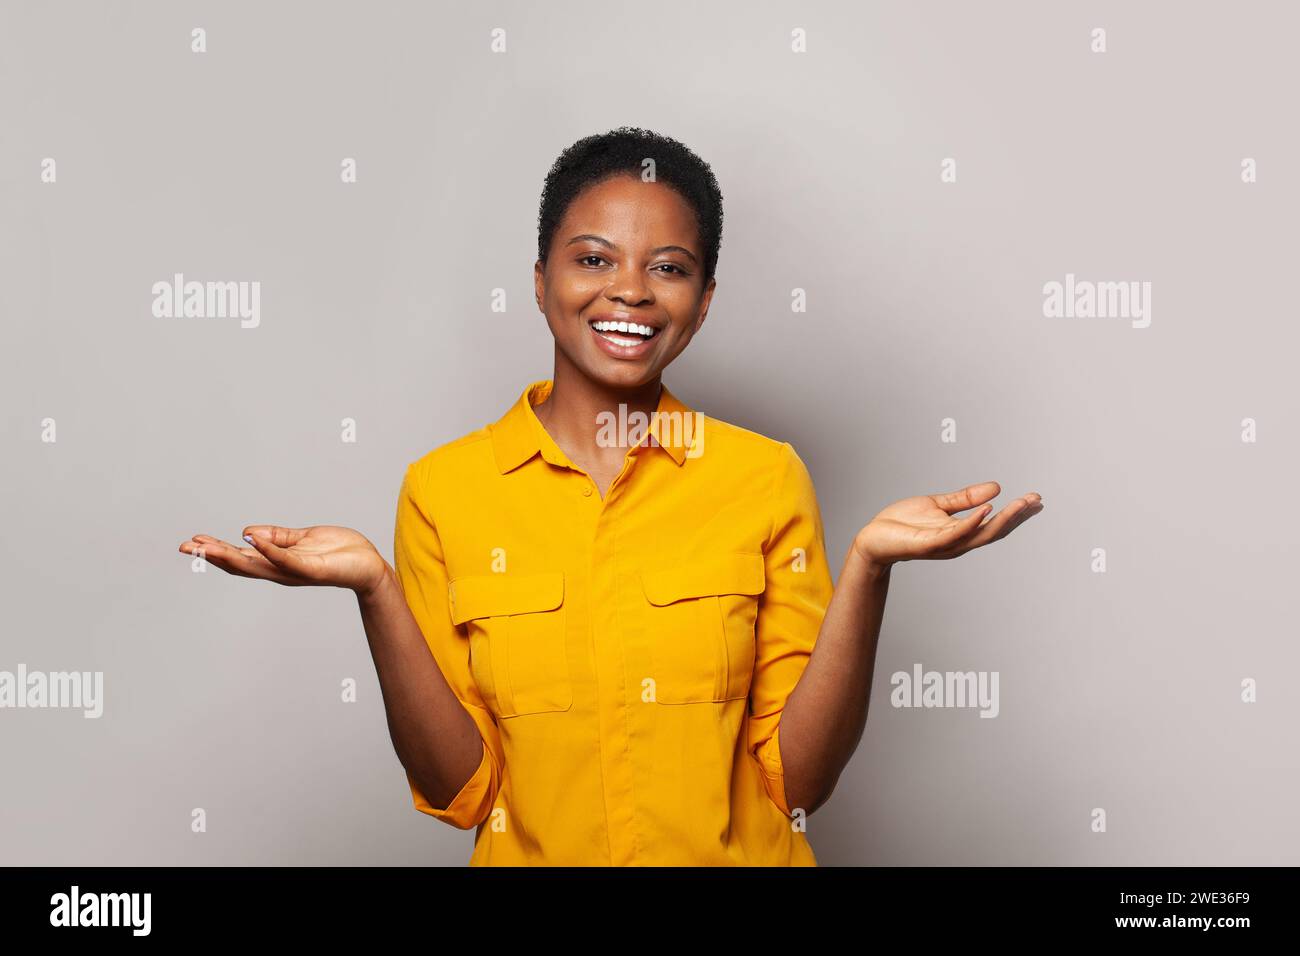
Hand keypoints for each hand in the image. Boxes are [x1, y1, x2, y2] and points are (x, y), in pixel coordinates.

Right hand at [178, 525, 389, 596]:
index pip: (240, 557)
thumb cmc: (339, 551)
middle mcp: (281, 570)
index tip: (193, 542)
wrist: (369, 565)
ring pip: (256, 564)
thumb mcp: (302, 539)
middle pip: (240, 565)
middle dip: (212, 556)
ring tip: (206, 547)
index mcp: (277, 562)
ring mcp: (294, 571)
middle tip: (186, 548)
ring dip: (230, 555)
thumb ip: (277, 536)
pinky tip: (251, 539)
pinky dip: (268, 549)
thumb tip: (248, 532)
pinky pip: (285, 558)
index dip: (215, 551)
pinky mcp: (311, 567)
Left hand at [853, 482, 1042, 567]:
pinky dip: (972, 522)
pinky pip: (956, 533)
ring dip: (1003, 518)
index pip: (995, 523)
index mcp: (961, 532)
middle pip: (995, 530)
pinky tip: (986, 509)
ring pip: (980, 533)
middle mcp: (958, 542)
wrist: (873, 538)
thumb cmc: (902, 524)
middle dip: (1017, 516)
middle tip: (1036, 500)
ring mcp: (945, 544)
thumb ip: (964, 498)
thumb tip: (995, 488)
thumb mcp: (937, 505)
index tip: (1036, 500)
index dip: (1016, 513)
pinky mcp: (930, 544)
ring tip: (1020, 503)